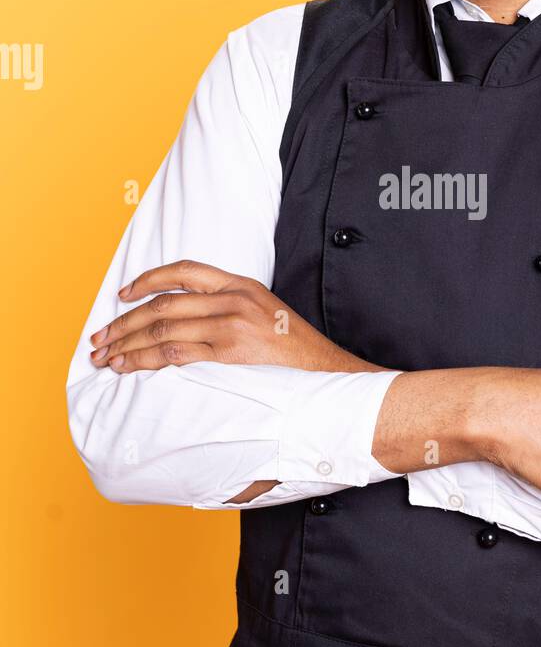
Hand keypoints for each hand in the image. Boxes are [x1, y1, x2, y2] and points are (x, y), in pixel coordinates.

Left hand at [88, 259, 380, 373]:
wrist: (334, 376)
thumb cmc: (302, 357)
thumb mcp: (270, 317)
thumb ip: (235, 313)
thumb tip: (197, 326)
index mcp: (243, 286)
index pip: (185, 270)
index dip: (148, 279)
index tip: (124, 293)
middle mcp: (235, 299)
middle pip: (164, 303)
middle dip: (124, 322)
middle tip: (99, 339)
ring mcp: (233, 324)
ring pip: (163, 327)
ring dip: (127, 343)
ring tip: (106, 358)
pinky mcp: (232, 352)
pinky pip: (176, 351)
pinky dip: (146, 359)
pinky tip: (129, 368)